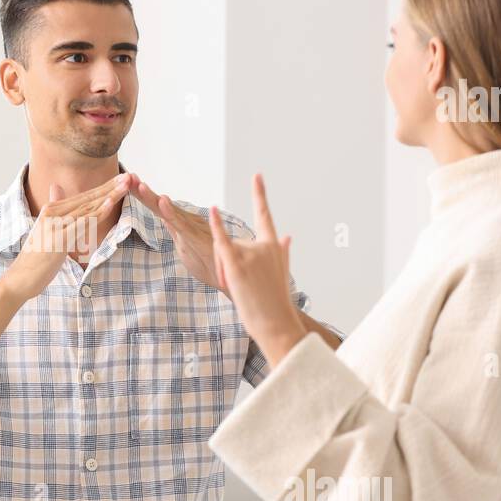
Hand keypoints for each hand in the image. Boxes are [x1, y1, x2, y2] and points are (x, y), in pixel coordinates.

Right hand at [0, 174, 128, 304]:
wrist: (21, 278)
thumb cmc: (36, 257)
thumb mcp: (46, 230)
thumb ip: (55, 209)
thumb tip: (55, 187)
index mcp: (51, 210)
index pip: (83, 196)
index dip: (104, 187)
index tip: (121, 179)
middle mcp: (52, 213)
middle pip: (88, 198)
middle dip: (110, 186)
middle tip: (130, 176)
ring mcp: (55, 224)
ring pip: (88, 207)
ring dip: (109, 195)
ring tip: (126, 184)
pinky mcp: (59, 238)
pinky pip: (83, 223)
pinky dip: (98, 212)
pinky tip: (111, 203)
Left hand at [125, 173, 228, 293]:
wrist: (230, 275)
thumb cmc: (210, 263)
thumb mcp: (186, 248)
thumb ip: (176, 232)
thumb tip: (166, 220)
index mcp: (180, 225)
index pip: (157, 208)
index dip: (141, 196)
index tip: (125, 183)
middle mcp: (185, 222)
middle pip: (158, 205)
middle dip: (141, 191)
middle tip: (127, 175)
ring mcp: (190, 228)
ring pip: (167, 211)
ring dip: (152, 197)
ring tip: (139, 184)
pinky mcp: (196, 237)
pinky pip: (181, 224)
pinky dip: (171, 212)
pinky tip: (162, 201)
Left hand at [208, 174, 305, 367]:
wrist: (276, 323)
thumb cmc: (275, 302)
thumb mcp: (281, 273)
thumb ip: (283, 251)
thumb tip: (288, 236)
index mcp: (274, 247)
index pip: (265, 216)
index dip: (259, 195)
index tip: (256, 177)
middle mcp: (264, 245)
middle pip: (232, 242)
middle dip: (227, 264)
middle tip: (242, 288)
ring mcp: (250, 253)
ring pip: (224, 250)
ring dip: (224, 271)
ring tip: (240, 290)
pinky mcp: (237, 263)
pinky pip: (222, 241)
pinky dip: (216, 226)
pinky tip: (212, 210)